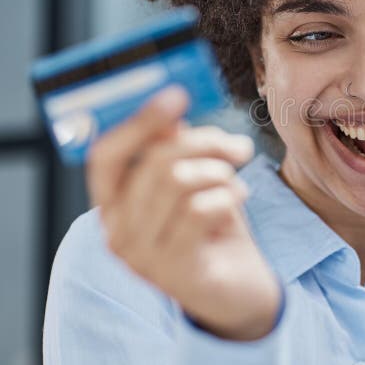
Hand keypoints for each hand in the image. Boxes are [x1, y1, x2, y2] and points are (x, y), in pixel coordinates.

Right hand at [86, 85, 281, 340]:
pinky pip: (202, 210)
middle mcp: (117, 232)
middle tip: (237, 147)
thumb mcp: (194, 182)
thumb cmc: (213, 229)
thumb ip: (175, 151)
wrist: (238, 290)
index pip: (105, 155)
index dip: (139, 121)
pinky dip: (229, 196)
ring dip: (221, 172)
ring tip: (234, 182)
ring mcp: (143, 257)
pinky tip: (236, 202)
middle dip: (206, 143)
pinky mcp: (176, 272)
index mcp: (113, 204)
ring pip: (181, 181)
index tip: (177, 94)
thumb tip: (169, 114)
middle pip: (155, 162)